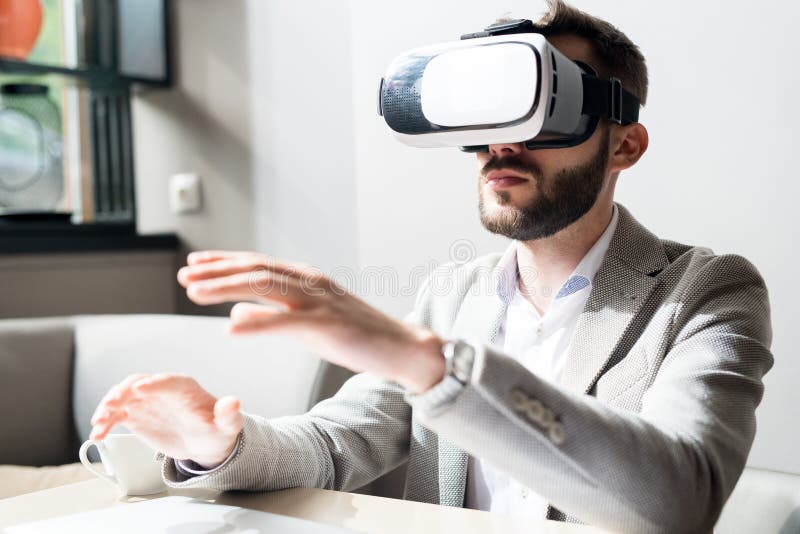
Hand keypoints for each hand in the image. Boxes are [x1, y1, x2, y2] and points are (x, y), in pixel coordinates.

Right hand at [89, 374, 242, 467]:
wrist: (205, 442)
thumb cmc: (217, 429)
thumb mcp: (228, 425)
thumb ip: (228, 414)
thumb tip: (234, 402)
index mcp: (184, 387)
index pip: (168, 381)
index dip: (154, 383)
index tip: (140, 389)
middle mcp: (162, 390)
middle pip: (138, 383)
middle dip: (123, 392)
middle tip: (110, 404)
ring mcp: (147, 402)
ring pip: (122, 398)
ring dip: (108, 406)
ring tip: (99, 421)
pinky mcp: (136, 416)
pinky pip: (116, 415)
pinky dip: (105, 423)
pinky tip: (97, 435)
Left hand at [178, 251, 445, 393]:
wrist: (402, 348)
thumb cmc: (357, 336)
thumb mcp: (309, 323)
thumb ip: (274, 315)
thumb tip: (236, 314)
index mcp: (307, 280)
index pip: (258, 265)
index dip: (223, 263)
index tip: (194, 265)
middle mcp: (311, 283)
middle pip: (256, 270)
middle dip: (216, 271)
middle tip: (184, 275)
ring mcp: (320, 302)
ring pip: (265, 286)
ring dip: (226, 287)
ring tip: (195, 291)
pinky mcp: (329, 325)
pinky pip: (286, 322)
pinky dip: (257, 324)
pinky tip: (231, 328)